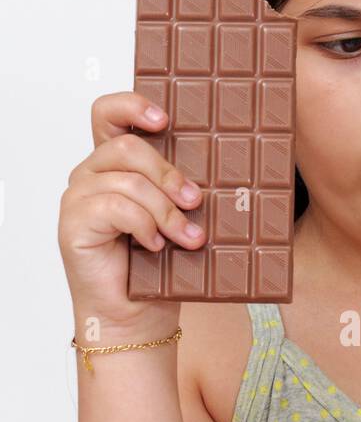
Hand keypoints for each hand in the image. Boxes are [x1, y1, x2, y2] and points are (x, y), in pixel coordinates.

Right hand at [58, 90, 206, 337]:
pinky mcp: (74, 222)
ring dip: (165, 211)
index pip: (108, 113)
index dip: (133, 105)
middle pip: (127, 146)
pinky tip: (155, 246)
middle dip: (168, 173)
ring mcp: (79, 197)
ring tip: (187, 238)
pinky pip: (116, 207)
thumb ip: (182, 185)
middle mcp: (92, 174)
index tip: (165, 120)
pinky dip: (144, 226)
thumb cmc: (159, 267)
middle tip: (196, 200)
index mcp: (114, 164)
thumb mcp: (178, 215)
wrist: (138, 316)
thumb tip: (224, 164)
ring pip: (128, 181)